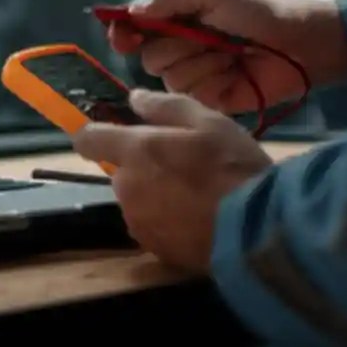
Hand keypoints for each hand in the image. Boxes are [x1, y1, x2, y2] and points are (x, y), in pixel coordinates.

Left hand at [75, 89, 272, 271]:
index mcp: (135, 151)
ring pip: (136, 200)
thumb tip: (134, 98)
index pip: (88, 139)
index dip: (95, 135)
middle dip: (142, 168)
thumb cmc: (234, 167)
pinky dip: (165, 222)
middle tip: (183, 168)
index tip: (110, 135)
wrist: (257, 230)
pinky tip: (195, 220)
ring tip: (195, 197)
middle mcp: (126, 186)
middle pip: (121, 172)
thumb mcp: (209, 122)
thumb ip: (166, 107)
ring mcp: (137, 221)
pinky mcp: (152, 248)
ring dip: (153, 196)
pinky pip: (150, 227)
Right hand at [107, 0, 346, 113]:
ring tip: (230, 53)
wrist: (301, 42)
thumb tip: (133, 12)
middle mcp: (181, 50)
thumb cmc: (260, 10)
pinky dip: (214, 80)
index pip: (135, 30)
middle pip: (149, 58)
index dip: (124, 34)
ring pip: (170, 78)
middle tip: (206, 37)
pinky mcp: (211, 101)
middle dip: (176, 46)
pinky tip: (235, 71)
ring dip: (201, 62)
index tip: (122, 37)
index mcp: (177, 21)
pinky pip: (193, 96)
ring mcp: (196, 78)